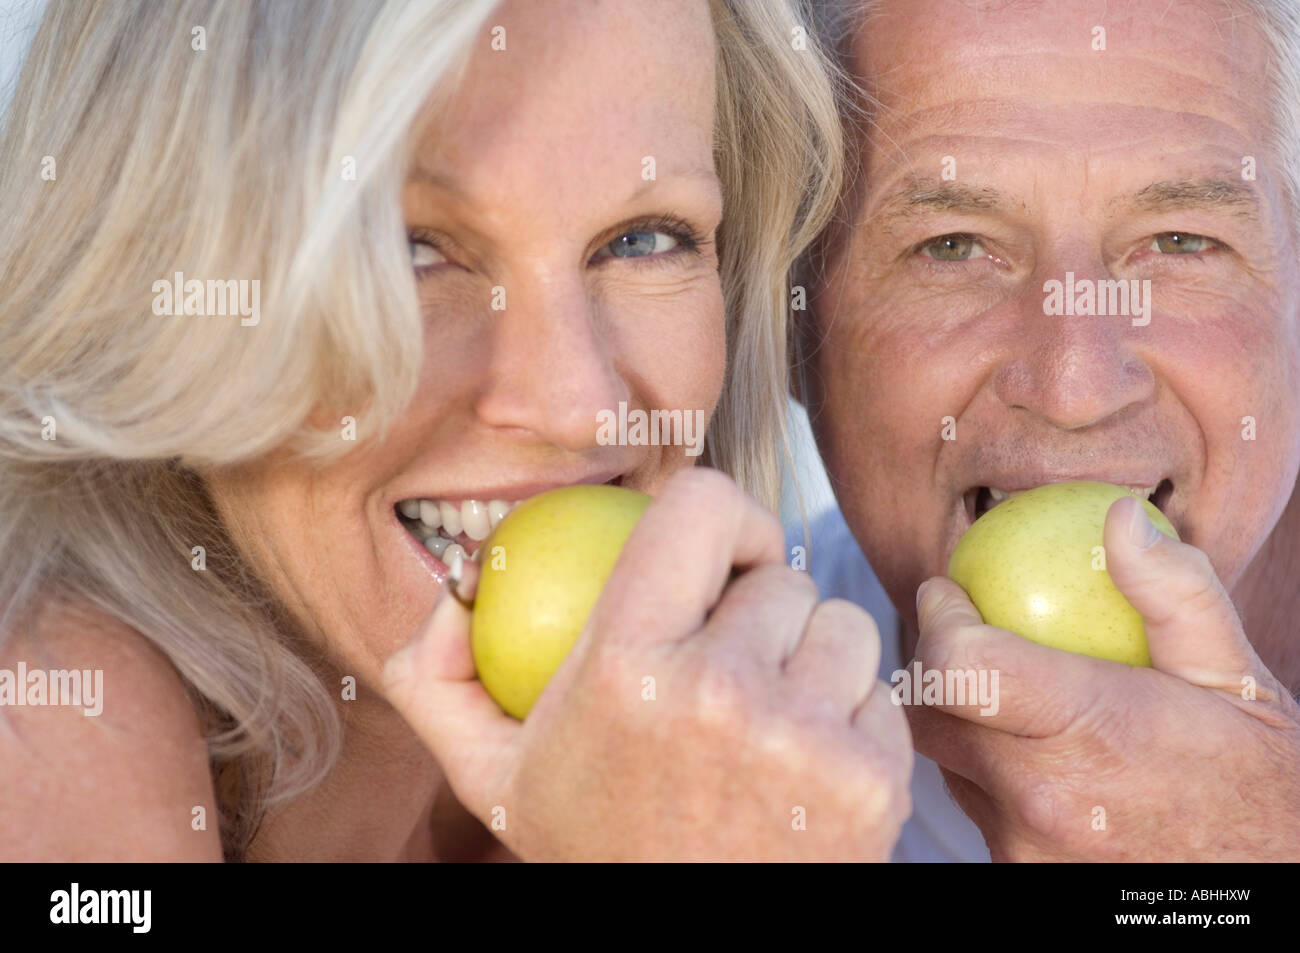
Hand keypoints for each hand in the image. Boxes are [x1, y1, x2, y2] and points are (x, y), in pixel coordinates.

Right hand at [381, 467, 911, 860]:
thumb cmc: (595, 852)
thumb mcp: (492, 776)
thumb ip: (440, 675)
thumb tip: (458, 582)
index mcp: (625, 665)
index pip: (704, 505)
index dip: (725, 514)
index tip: (722, 556)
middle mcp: (721, 691)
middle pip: (781, 575)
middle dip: (759, 609)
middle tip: (729, 665)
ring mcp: (806, 737)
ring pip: (842, 626)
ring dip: (811, 657)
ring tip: (767, 715)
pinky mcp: (873, 780)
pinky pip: (880, 694)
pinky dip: (849, 717)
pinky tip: (803, 764)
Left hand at [909, 495, 1299, 860]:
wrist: (1277, 879)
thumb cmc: (1256, 773)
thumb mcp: (1231, 672)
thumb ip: (1172, 590)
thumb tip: (1117, 515)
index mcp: (1089, 733)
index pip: (957, 667)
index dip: (938, 618)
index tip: (948, 591)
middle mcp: (1042, 799)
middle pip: (930, 713)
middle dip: (936, 661)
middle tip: (968, 627)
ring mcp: (1025, 848)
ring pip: (945, 762)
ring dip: (962, 716)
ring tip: (1007, 685)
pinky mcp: (1020, 876)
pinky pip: (973, 806)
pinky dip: (987, 768)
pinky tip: (1030, 745)